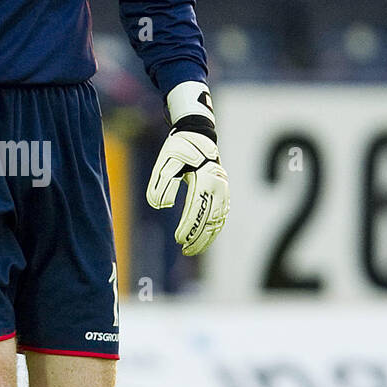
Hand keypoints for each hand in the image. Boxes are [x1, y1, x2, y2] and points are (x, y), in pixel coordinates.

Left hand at [146, 82, 228, 255]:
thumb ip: (161, 182)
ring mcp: (224, 191)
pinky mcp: (224, 195)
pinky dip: (213, 232)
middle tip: (184, 249)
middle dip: (198, 237)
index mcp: (206, 178)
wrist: (199, 136)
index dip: (189, 226)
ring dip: (206, 238)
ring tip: (191, 250)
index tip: (178, 239)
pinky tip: (202, 241)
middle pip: (211, 219)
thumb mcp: (165, 161)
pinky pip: (221, 218)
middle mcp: (219, 186)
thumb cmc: (179, 148)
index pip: (198, 208)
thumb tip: (162, 206)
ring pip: (218, 221)